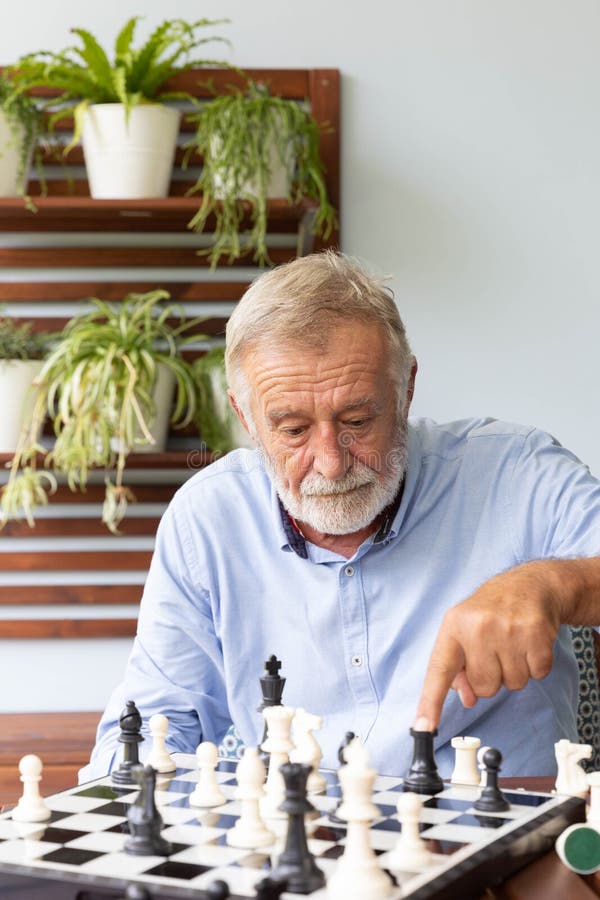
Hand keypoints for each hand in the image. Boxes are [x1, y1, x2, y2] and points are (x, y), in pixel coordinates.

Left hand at [414, 562, 563, 730]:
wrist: (529, 585)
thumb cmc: (491, 612)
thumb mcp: (464, 630)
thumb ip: (458, 667)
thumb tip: (467, 698)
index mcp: (454, 626)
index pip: (439, 670)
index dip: (430, 701)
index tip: (422, 727)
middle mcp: (478, 627)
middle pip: (483, 687)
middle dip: (492, 677)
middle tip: (496, 652)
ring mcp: (508, 630)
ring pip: (511, 684)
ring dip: (515, 671)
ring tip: (513, 645)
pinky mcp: (536, 634)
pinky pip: (536, 675)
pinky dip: (536, 666)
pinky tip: (530, 644)